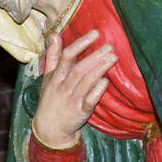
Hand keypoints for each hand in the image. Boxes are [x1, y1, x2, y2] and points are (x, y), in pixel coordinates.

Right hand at [31, 30, 116, 148]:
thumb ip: (52, 55)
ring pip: (86, 82)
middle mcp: (63, 87)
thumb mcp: (48, 77)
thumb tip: (54, 34)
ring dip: (100, 69)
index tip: (96, 33)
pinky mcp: (81, 112)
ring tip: (114, 58)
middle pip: (79, 69)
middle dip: (95, 56)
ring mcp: (72, 100)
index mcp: (55, 77)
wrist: (50, 128)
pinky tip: (106, 81)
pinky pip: (89, 100)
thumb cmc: (51, 99)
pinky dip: (97, 91)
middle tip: (110, 46)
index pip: (67, 57)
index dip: (81, 44)